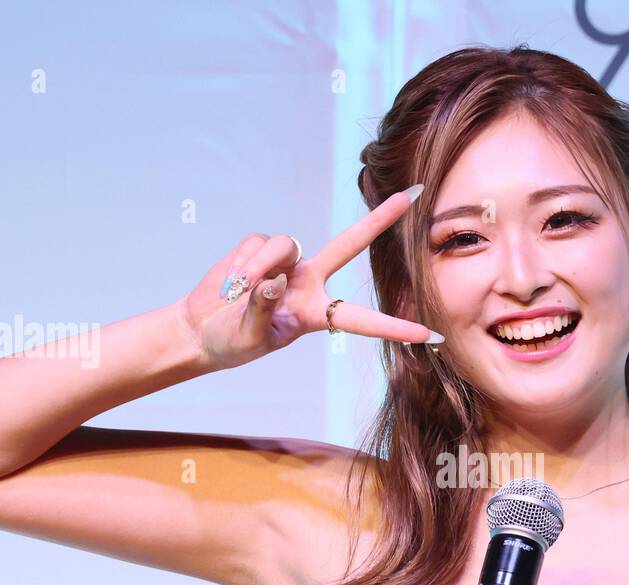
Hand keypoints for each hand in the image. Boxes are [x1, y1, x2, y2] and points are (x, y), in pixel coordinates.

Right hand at [176, 188, 441, 370]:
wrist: (199, 331)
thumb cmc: (232, 343)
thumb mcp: (253, 337)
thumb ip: (265, 309)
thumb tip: (272, 280)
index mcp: (318, 314)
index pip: (363, 320)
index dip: (395, 327)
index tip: (429, 334)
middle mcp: (310, 282)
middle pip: (350, 244)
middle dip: (379, 219)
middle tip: (411, 196)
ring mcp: (286, 262)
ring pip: (285, 244)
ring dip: (258, 266)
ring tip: (239, 292)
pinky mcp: (260, 248)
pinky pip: (259, 243)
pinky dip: (243, 262)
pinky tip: (231, 282)